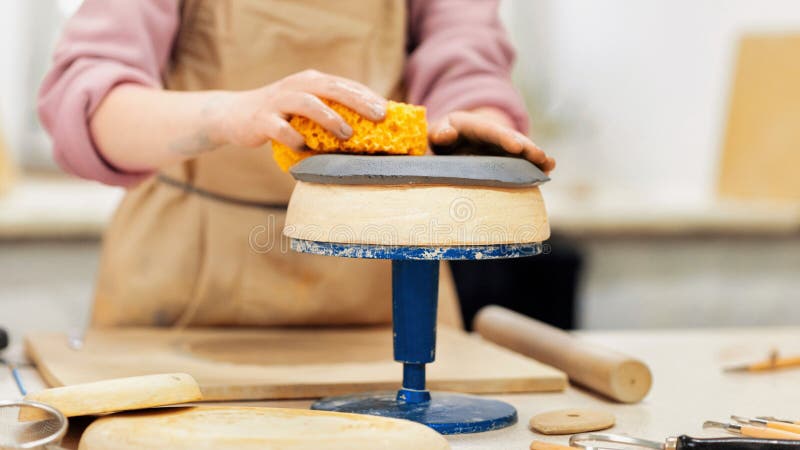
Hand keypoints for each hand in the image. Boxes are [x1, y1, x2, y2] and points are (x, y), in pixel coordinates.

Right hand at [211, 70, 387, 150]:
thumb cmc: (280, 115)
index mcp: (310, 81)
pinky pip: (281, 129)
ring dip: (330, 118)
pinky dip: (296, 140)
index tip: (387, 110)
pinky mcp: (262, 120)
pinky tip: (306, 150)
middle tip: (378, 116)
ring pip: (307, 103)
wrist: (234, 115)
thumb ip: (330, 112)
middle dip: (357, 101)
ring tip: (348, 134)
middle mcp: (296, 86)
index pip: (344, 84)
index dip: (367, 95)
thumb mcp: (306, 107)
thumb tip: (367, 131)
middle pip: (331, 88)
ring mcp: (277, 102)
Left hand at [428, 107, 555, 173]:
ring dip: (535, 157)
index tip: (516, 146)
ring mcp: (501, 146)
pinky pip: (522, 161)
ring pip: (521, 150)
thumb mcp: (435, 132)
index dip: (503, 138)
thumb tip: (447, 134)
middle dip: (526, 148)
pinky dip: (534, 165)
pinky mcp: (506, 158)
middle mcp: (492, 134)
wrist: (450, 139)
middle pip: (511, 139)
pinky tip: (547, 172)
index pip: (490, 131)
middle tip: (540, 157)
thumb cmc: (441, 138)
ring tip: (549, 165)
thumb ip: (438, 133)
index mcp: (473, 126)